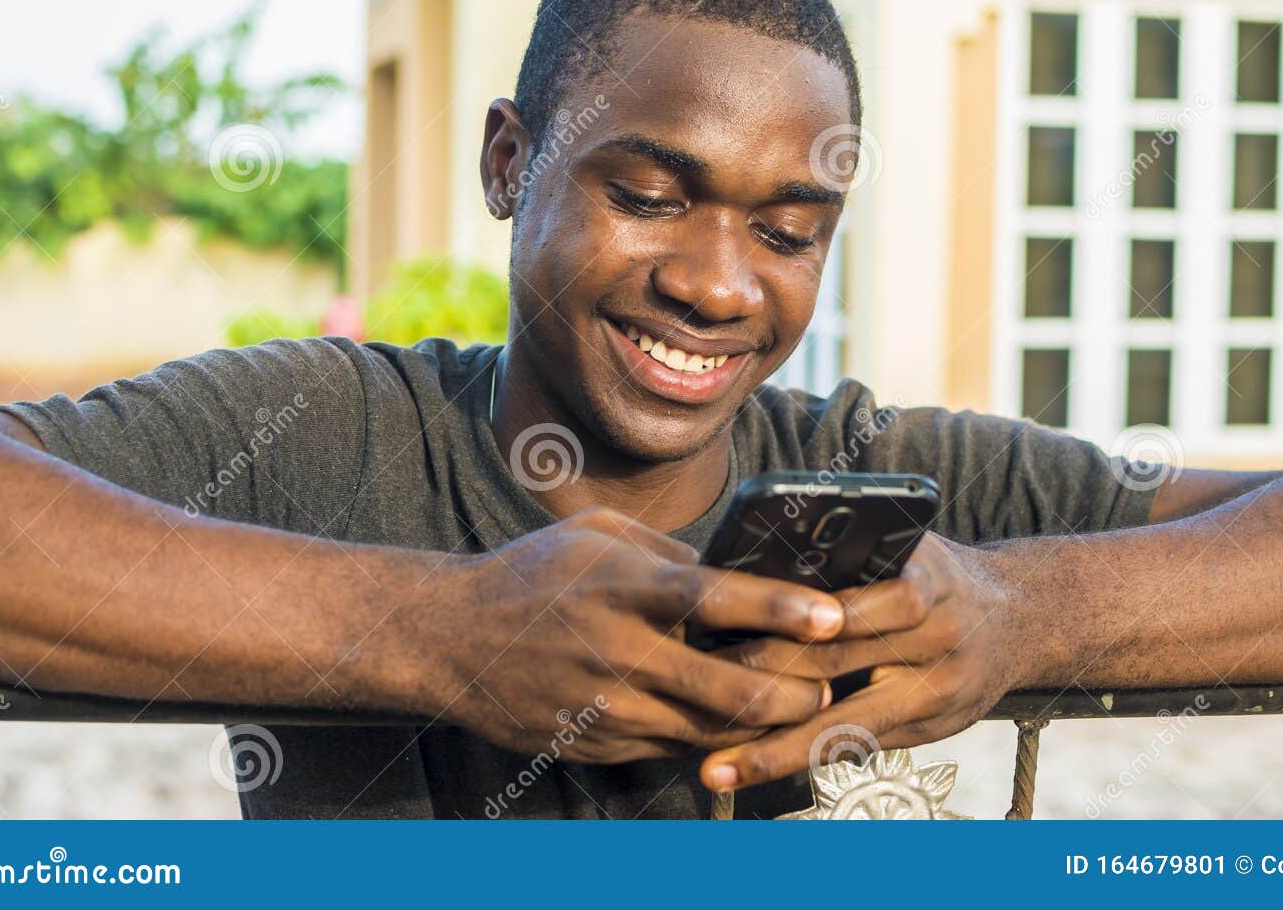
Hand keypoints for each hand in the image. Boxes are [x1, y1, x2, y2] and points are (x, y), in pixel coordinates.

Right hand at [414, 508, 844, 763]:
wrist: (450, 638)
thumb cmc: (533, 573)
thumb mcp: (597, 533)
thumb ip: (666, 550)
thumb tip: (730, 568)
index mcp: (621, 586)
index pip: (713, 597)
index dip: (778, 608)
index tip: (832, 615)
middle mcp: (616, 649)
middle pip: (722, 687)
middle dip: (788, 695)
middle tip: (826, 688)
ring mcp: (604, 705)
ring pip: (705, 732)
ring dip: (758, 727)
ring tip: (799, 711)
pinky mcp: (594, 743)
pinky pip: (670, 749)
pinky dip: (710, 741)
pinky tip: (738, 728)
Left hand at [697, 534, 1026, 791]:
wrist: (1024, 617)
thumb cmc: (936, 572)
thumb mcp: (903, 546)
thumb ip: (846, 557)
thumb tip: (751, 562)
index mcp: (919, 582)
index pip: (838, 607)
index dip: (775, 621)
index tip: (713, 627)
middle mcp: (931, 639)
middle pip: (829, 666)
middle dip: (757, 683)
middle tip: (692, 695)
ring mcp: (934, 692)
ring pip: (840, 727)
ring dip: (773, 750)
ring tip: (715, 769)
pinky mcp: (931, 730)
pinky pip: (858, 749)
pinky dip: (803, 759)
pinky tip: (753, 772)